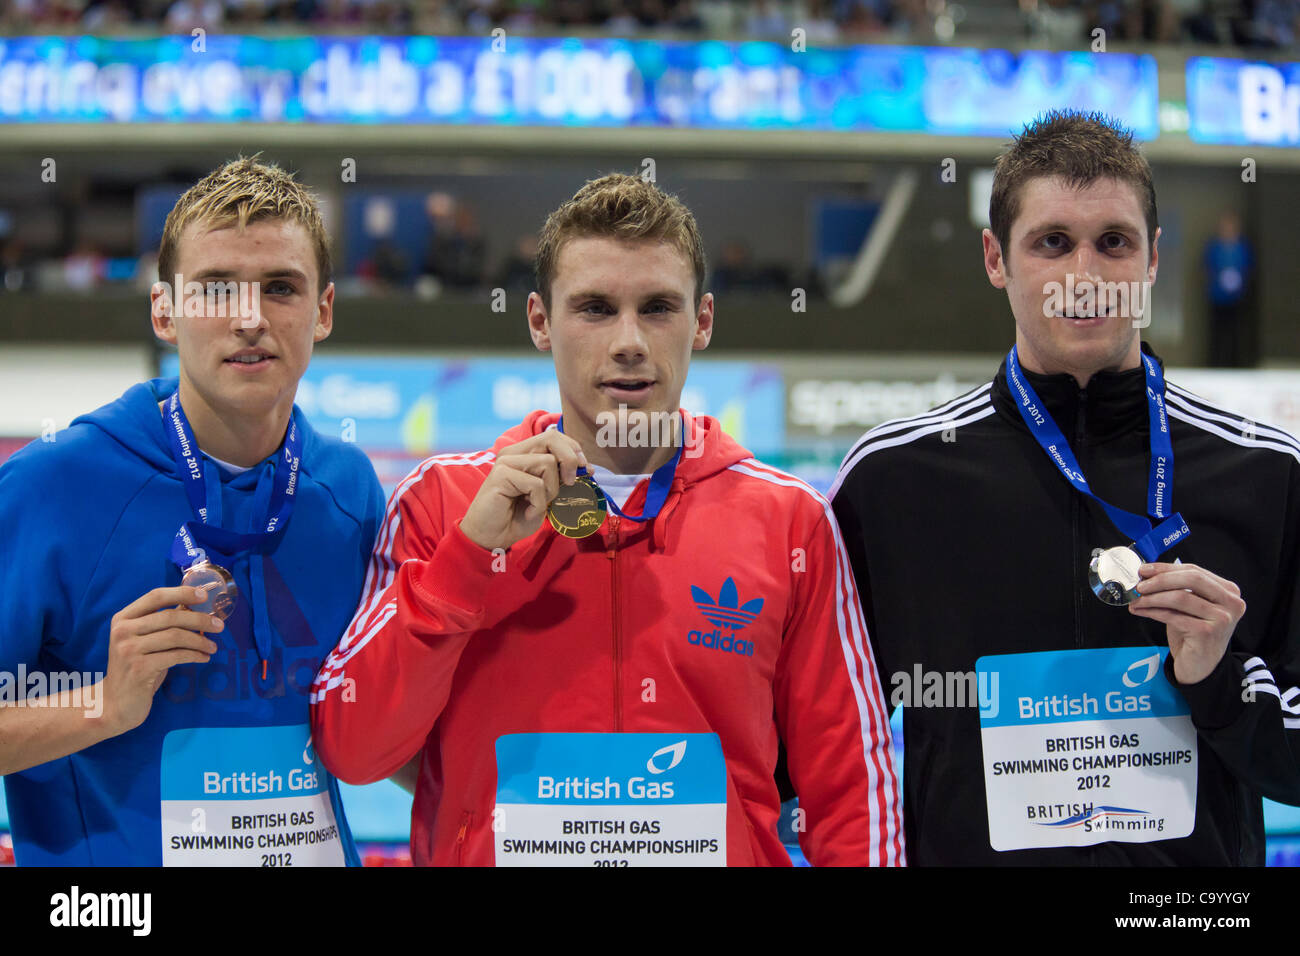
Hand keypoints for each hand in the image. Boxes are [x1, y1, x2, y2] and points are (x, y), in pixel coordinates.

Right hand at [102, 586, 221, 734]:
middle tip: (220, 625)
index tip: (205, 595)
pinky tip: (204, 658)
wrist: (116, 702)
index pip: (156, 596)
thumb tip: (195, 603)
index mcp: (123, 618)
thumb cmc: (137, 666)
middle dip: (200, 619)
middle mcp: (122, 631)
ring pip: (175, 636)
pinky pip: (176, 656)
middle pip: (170, 616)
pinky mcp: (139, 668)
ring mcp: (128, 650)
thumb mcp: (146, 640)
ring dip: (200, 640)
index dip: (182, 593)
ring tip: (213, 647)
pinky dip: (195, 655)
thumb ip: (165, 621)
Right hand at [459, 431, 588, 551]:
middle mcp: (514, 453)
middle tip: (571, 482)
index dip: (573, 449)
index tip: (586, 469)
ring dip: (551, 489)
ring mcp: (506, 462)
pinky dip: (538, 503)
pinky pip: (535, 484)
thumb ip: (560, 477)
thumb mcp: (547, 494)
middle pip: (551, 439)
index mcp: (524, 453)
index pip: (554, 437)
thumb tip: (587, 467)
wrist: (493, 537)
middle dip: (569, 459)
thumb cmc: (519, 516)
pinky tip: (528, 512)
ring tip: (537, 504)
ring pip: (547, 463)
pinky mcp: (500, 474)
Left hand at [1129, 562, 1245, 684]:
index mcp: (1228, 591)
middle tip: (1140, 584)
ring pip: (1180, 597)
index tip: (1144, 569)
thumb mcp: (1188, 606)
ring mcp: (1222, 618)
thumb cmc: (1192, 633)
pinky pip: (1173, 616)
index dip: (1166, 568)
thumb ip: (1176, 588)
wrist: (1200, 665)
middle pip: (1191, 579)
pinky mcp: (1207, 632)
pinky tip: (1140, 611)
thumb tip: (1147, 574)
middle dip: (1160, 579)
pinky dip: (1152, 611)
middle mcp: (1231, 603)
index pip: (1194, 570)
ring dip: (1152, 597)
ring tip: (1136, 600)